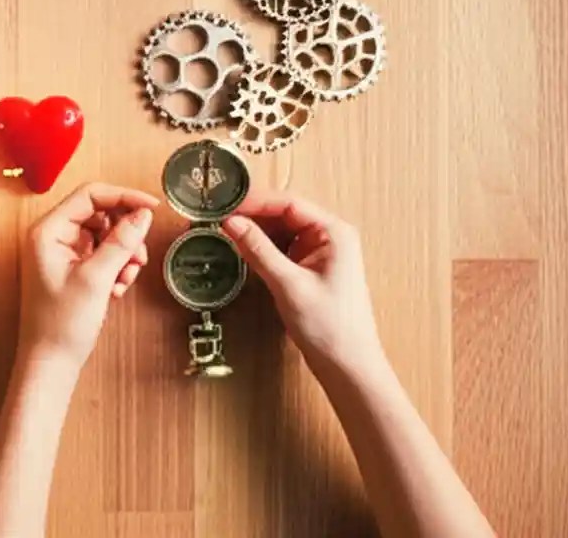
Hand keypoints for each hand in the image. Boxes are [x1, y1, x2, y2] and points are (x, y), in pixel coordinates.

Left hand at [20, 182, 158, 369]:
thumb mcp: (96, 279)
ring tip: (125, 279)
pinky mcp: (72, 268)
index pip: (90, 195)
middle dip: (124, 234)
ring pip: (105, 235)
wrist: (51, 363)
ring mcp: (62, 253)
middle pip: (100, 214)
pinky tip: (116, 289)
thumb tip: (143, 214)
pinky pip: (102, 254)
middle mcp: (52, 236)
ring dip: (123, 254)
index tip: (152, 208)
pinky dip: (116, 267)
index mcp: (48, 231)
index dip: (124, 197)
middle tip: (138, 257)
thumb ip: (121, 242)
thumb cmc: (61, 325)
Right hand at [221, 191, 383, 370]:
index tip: (226, 205)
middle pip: (284, 215)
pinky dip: (263, 250)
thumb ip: (258, 250)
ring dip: (256, 233)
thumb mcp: (288, 285)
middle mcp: (330, 237)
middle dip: (253, 216)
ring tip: (225, 233)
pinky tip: (243, 252)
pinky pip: (283, 251)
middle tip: (219, 219)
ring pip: (281, 233)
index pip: (289, 204)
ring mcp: (321, 254)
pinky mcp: (311, 271)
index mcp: (333, 233)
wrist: (348, 366)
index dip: (255, 202)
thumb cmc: (329, 327)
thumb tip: (231, 222)